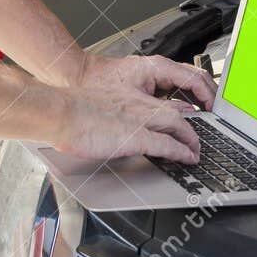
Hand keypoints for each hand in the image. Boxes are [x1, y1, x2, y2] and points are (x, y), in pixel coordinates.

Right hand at [51, 87, 200, 163]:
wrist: (61, 112)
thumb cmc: (70, 112)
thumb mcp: (96, 107)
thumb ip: (109, 115)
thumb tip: (108, 127)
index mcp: (128, 98)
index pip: (161, 104)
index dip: (176, 114)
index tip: (182, 122)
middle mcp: (138, 106)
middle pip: (176, 114)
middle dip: (190, 129)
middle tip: (195, 140)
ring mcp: (139, 120)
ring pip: (178, 125)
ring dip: (191, 140)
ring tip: (196, 151)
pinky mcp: (136, 137)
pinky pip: (168, 144)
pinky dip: (182, 152)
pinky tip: (188, 158)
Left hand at [79, 52, 216, 107]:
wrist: (76, 75)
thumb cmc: (97, 82)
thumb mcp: (132, 104)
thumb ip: (162, 111)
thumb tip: (184, 118)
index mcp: (158, 67)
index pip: (195, 80)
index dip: (208, 97)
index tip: (213, 112)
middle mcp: (158, 67)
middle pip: (194, 78)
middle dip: (208, 96)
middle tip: (215, 114)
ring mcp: (153, 73)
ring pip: (185, 83)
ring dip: (197, 97)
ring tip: (204, 115)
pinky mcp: (147, 81)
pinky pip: (173, 88)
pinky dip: (183, 98)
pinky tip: (183, 112)